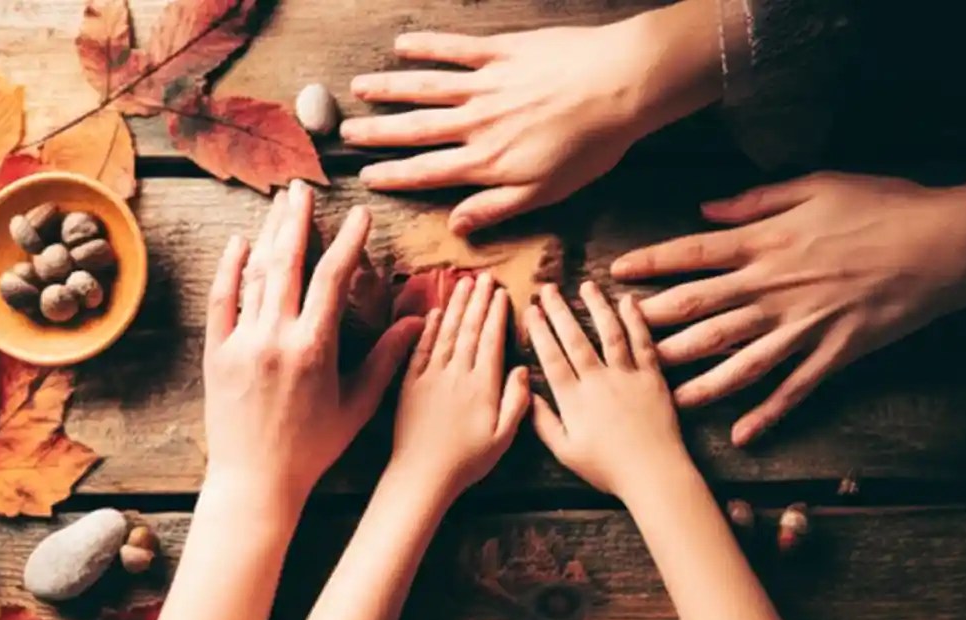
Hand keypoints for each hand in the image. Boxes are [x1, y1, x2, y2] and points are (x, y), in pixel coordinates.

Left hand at [203, 183, 423, 513]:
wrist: (256, 481)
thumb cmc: (313, 449)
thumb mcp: (358, 406)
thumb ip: (387, 359)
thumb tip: (417, 321)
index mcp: (315, 348)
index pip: (334, 278)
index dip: (349, 241)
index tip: (359, 215)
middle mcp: (275, 338)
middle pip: (289, 263)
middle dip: (298, 221)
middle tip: (303, 188)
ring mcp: (241, 343)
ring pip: (256, 275)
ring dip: (269, 235)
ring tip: (279, 204)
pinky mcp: (216, 354)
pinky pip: (221, 301)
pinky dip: (230, 269)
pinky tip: (240, 243)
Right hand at [341, 0, 719, 234]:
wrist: (619, 87)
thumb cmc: (589, 147)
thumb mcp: (545, 193)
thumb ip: (496, 208)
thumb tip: (456, 227)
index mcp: (487, 161)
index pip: (429, 171)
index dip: (395, 175)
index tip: (367, 176)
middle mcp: (477, 122)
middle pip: (417, 128)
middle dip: (378, 132)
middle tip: (346, 133)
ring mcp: (486, 84)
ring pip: (426, 87)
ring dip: (390, 89)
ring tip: (359, 89)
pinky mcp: (502, 52)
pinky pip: (455, 49)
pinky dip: (426, 46)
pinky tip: (402, 45)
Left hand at [389, 272, 530, 496]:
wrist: (422, 475)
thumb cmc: (467, 462)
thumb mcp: (503, 438)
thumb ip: (516, 401)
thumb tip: (522, 368)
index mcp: (482, 385)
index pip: (491, 339)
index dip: (497, 313)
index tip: (502, 292)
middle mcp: (456, 374)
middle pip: (469, 329)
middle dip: (478, 300)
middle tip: (485, 277)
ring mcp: (430, 377)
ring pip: (447, 333)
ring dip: (456, 306)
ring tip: (464, 283)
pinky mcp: (409, 385)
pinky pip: (421, 349)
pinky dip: (429, 328)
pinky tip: (435, 312)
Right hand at [526, 282, 691, 496]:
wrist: (653, 473)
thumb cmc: (607, 469)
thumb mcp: (565, 452)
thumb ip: (543, 421)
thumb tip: (526, 392)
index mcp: (574, 400)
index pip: (551, 357)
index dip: (539, 331)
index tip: (530, 310)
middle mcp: (598, 381)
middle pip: (574, 339)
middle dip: (559, 311)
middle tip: (548, 288)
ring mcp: (627, 376)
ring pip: (609, 333)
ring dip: (596, 307)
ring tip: (586, 285)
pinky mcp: (652, 377)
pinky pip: (643, 343)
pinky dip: (635, 320)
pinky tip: (628, 301)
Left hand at [611, 170, 965, 444]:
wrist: (943, 244)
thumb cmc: (881, 205)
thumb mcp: (815, 185)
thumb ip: (755, 202)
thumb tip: (707, 209)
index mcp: (766, 243)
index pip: (693, 254)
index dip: (651, 264)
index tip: (616, 274)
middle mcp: (774, 288)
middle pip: (701, 312)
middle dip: (655, 328)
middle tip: (617, 344)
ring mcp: (802, 326)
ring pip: (736, 360)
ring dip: (695, 380)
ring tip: (660, 397)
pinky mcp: (833, 354)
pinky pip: (793, 390)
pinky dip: (767, 414)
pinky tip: (742, 434)